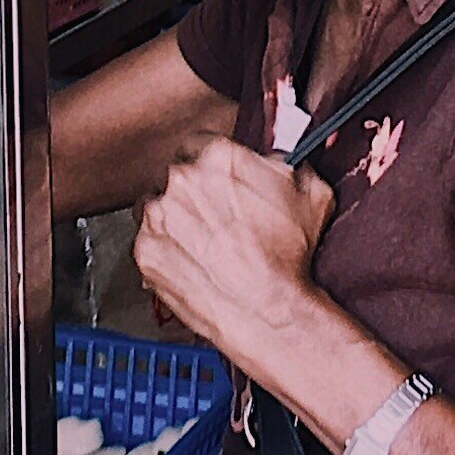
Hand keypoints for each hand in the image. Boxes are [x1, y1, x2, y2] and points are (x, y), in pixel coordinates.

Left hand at [135, 142, 335, 365]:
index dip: (210, 167)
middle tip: (213, 216)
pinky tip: (190, 262)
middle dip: (192, 192)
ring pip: (157, 206)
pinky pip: (148, 242)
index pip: (200, 144)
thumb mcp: (310, 193)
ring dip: (174, 219)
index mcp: (218, 156)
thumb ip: (285, 165)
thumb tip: (276, 161)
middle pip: (176, 174)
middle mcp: (181, 179)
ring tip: (201, 243)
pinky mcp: (145, 251)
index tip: (216, 181)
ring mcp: (158, 216)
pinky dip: (164, 250)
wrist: (268, 310)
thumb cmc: (288, 257)